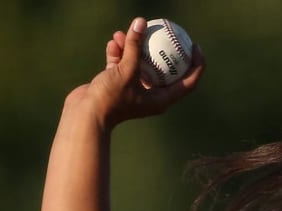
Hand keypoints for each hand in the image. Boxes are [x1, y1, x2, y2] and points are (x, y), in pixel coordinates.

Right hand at [68, 17, 205, 130]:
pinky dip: (118, 54)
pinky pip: (121, 66)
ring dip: (132, 48)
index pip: (188, 82)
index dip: (196, 65)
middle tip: (166, 32)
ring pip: (139, 65)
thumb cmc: (110, 98)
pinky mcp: (117, 86)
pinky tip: (113, 41)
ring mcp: (133, 90)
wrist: (85, 115)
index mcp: (161, 100)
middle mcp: (150, 96)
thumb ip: (134, 47)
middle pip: (164, 70)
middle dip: (162, 50)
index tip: (195, 46)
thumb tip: (140, 22)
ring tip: (124, 33)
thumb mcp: (125, 70)